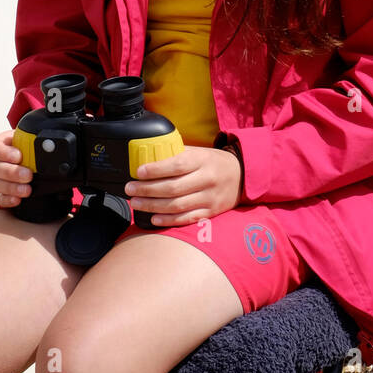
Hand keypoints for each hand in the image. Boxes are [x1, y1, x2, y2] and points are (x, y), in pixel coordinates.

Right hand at [0, 130, 33, 207]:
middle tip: (28, 175)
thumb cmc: (34, 146)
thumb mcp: (34, 139)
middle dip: (11, 172)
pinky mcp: (3, 192)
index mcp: (3, 144)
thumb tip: (48, 144)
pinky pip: (0, 198)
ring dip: (11, 187)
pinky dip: (8, 199)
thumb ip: (35, 141)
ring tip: (27, 189)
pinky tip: (18, 200)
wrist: (40, 159)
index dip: (1, 152)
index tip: (18, 156)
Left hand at [124, 145, 242, 225]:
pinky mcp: (211, 212)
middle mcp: (207, 179)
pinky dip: (168, 220)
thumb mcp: (199, 152)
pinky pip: (187, 218)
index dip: (156, 170)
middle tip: (130, 189)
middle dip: (147, 190)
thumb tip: (149, 157)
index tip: (138, 172)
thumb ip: (178, 154)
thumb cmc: (213, 162)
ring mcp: (209, 198)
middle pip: (173, 188)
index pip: (176, 165)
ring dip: (153, 206)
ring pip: (177, 205)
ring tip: (136, 203)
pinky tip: (154, 218)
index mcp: (203, 160)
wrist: (242, 176)